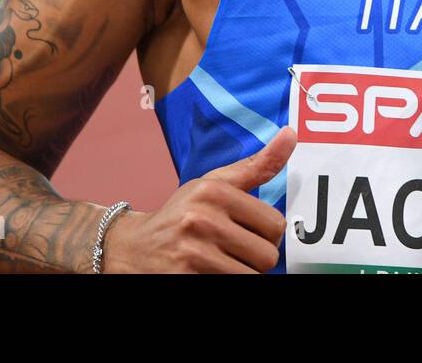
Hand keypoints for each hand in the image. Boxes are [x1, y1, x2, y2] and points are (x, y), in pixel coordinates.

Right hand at [103, 126, 296, 272]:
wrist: (130, 249)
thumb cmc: (180, 215)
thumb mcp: (213, 185)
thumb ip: (256, 165)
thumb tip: (291, 134)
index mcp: (213, 192)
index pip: (275, 224)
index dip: (268, 235)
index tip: (249, 233)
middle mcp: (202, 220)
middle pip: (267, 256)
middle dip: (257, 259)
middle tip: (237, 253)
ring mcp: (192, 254)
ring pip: (252, 277)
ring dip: (243, 274)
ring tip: (223, 264)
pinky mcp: (183, 279)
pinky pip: (228, 287)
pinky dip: (224, 282)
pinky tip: (210, 273)